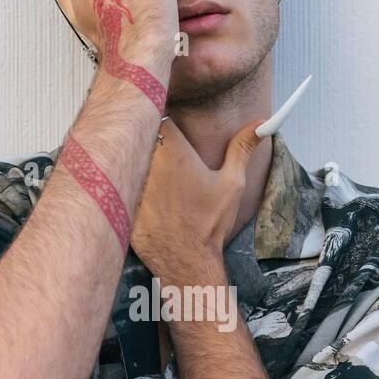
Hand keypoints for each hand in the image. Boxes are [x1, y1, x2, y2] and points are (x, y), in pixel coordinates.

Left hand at [130, 118, 266, 282]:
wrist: (186, 261)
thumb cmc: (209, 221)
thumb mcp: (232, 182)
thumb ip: (242, 147)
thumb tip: (262, 122)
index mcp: (172, 149)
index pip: (158, 117)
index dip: (164, 124)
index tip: (173, 137)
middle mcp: (145, 161)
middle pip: (138, 136)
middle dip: (148, 143)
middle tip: (163, 162)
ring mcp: (128, 181)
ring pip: (124, 159)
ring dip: (135, 165)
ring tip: (155, 186)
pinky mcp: (117, 202)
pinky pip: (117, 185)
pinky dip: (124, 189)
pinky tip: (143, 203)